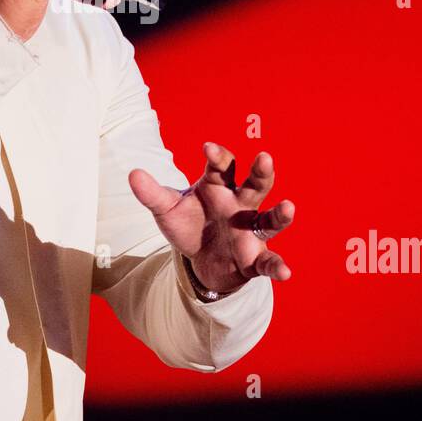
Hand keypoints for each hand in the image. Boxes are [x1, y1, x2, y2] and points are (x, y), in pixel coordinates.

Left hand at [128, 142, 295, 294]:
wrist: (201, 261)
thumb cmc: (189, 225)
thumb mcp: (167, 210)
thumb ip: (152, 194)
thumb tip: (133, 174)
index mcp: (220, 187)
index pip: (223, 166)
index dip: (217, 156)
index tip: (208, 148)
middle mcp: (241, 205)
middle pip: (255, 184)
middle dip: (261, 171)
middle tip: (264, 157)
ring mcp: (251, 231)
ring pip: (269, 220)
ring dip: (280, 214)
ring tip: (289, 207)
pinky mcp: (255, 258)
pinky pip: (269, 261)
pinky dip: (277, 267)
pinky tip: (286, 272)